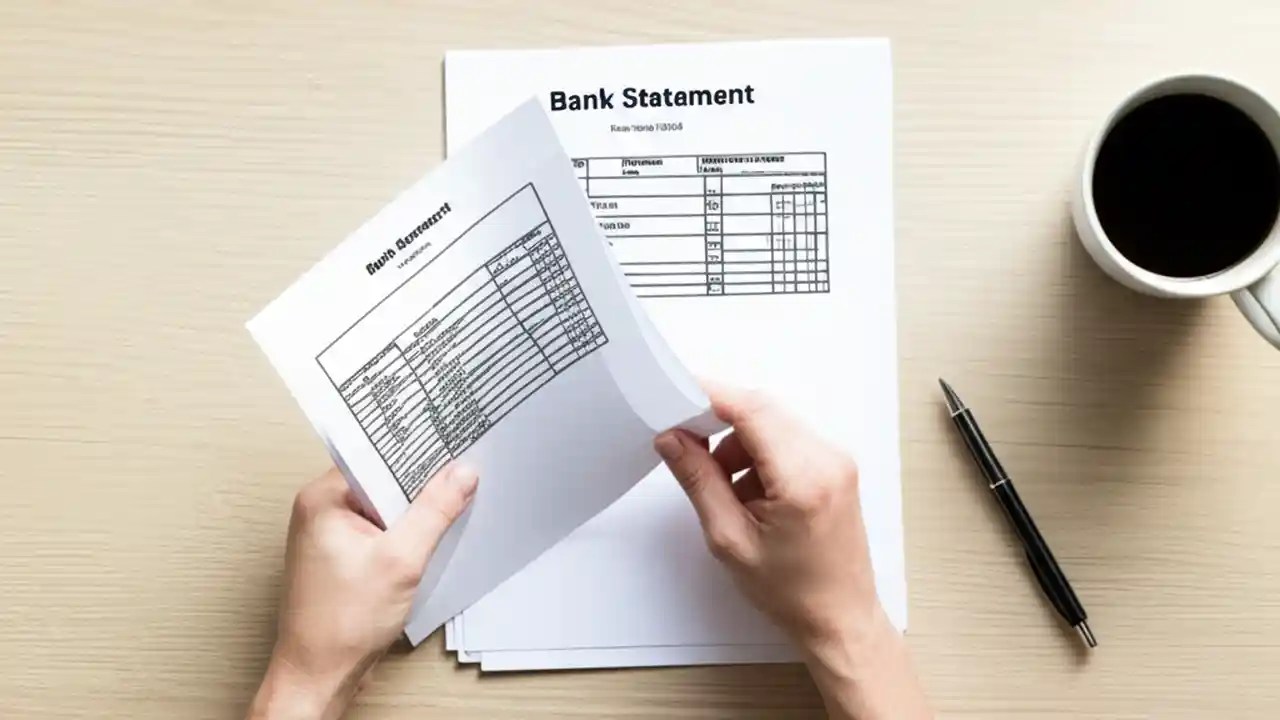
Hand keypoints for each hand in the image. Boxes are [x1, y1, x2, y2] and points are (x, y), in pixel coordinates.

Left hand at [248, 464, 477, 719]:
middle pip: (383, 482)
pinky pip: (381, 531)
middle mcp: (321, 511)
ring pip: (385, 508)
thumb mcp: (401, 560)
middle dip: (420, 487)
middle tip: (457, 482)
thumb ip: (434, 512)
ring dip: (413, 516)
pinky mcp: (343, 557)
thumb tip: (461, 475)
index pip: (377, 457)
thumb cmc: (339, 625)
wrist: (319, 675)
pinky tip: (422, 547)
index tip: (451, 449)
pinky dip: (404, 537)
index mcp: (322, 499)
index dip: (417, 453)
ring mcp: (330, 535)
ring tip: (440, 519)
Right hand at [655, 383, 929, 719]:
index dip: (710, 395)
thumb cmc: (793, 592)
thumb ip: (699, 481)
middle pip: (763, 410)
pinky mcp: (835, 467)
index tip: (678, 395)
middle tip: (687, 442)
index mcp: (804, 478)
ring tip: (726, 489)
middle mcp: (828, 460)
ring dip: (739, 443)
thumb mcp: (730, 539)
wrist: (839, 618)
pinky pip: (788, 440)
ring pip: (773, 423)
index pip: (752, 410)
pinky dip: (760, 454)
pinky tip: (749, 492)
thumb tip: (673, 439)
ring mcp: (836, 461)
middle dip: (720, 421)